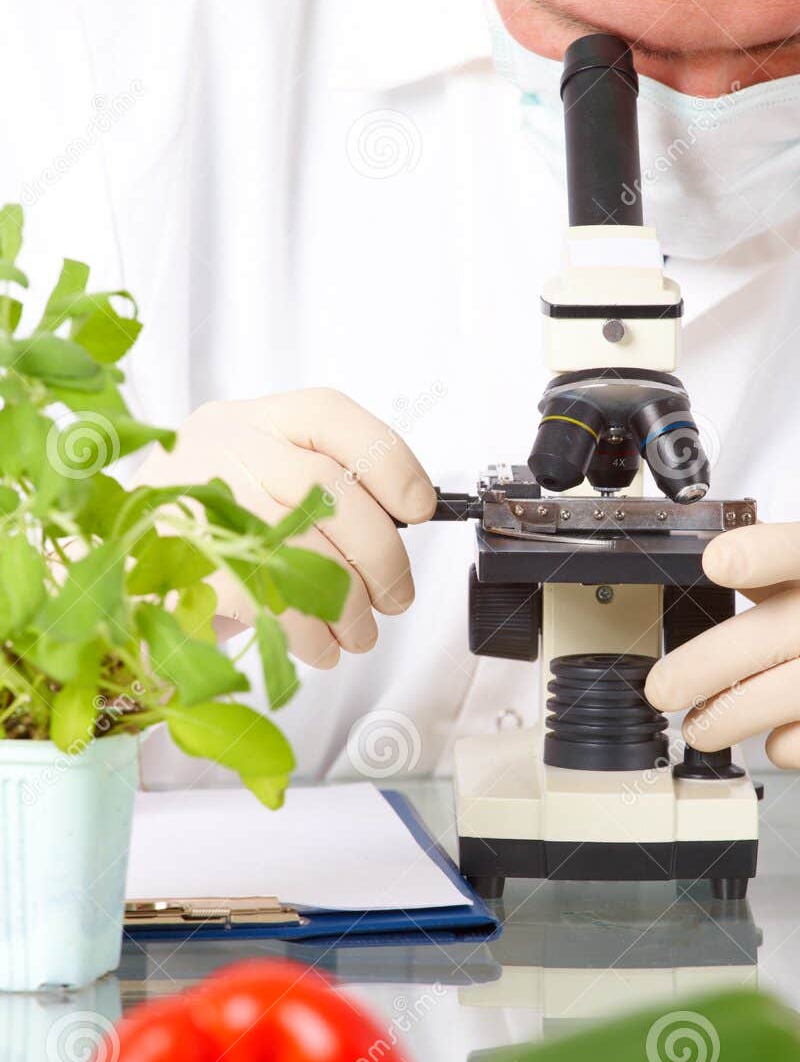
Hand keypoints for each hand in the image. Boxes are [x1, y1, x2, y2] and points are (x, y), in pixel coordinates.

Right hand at [138, 389, 435, 666]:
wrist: (118, 576)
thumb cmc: (213, 534)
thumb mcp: (265, 489)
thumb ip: (327, 492)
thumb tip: (403, 523)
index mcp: (253, 422)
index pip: (330, 414)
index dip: (388, 460)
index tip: (420, 508)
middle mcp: (221, 447)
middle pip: (326, 489)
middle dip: (380, 554)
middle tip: (397, 597)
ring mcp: (194, 501)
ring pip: (301, 549)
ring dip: (349, 604)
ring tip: (360, 632)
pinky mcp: (180, 563)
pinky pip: (267, 600)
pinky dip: (311, 634)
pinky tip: (322, 647)